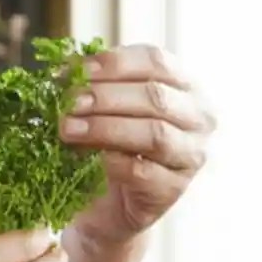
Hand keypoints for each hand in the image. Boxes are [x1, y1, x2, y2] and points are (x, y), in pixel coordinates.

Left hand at [62, 44, 216, 248]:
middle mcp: (197, 117)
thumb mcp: (101, 106)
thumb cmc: (107, 141)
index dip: (115, 63)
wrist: (108, 200)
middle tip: (68, 102)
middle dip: (105, 97)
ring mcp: (190, 154)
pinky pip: (143, 172)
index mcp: (181, 85)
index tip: (76, 71)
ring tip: (68, 129)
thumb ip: (91, 85)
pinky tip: (87, 159)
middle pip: (155, 96)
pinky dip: (111, 162)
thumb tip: (65, 72)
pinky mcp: (173, 189)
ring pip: (155, 134)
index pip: (156, 61)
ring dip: (105, 128)